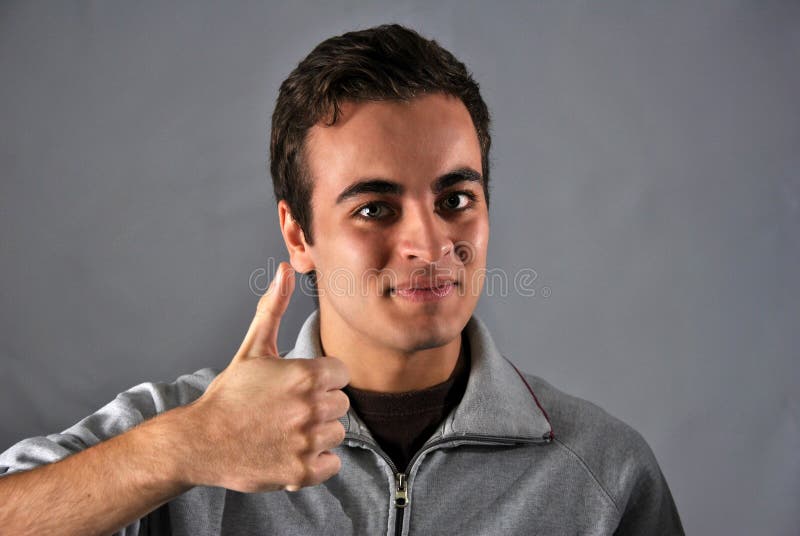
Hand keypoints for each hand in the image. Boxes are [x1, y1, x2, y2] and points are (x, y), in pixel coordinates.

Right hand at [183, 262, 349, 492]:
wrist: (201, 440)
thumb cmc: (230, 393)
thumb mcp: (254, 346)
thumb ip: (275, 308)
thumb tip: (283, 270)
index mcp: (307, 375)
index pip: (341, 374)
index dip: (321, 379)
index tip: (298, 385)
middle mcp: (311, 408)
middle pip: (341, 405)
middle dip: (319, 405)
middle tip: (288, 409)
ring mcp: (307, 441)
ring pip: (336, 434)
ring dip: (317, 434)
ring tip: (286, 430)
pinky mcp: (302, 472)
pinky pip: (332, 464)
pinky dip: (316, 462)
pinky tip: (290, 451)